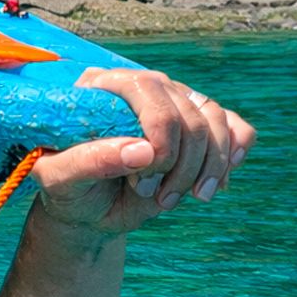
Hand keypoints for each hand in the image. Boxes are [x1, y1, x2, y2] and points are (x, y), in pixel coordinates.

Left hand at [32, 67, 256, 236]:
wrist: (88, 209)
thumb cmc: (67, 189)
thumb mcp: (59, 179)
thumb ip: (89, 161)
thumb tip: (144, 151)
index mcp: (102, 86)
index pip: (148, 91)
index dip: (159, 136)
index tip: (142, 180)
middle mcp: (143, 87)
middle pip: (187, 113)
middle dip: (180, 164)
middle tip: (153, 197)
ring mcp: (175, 104)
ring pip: (215, 122)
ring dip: (207, 168)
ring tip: (173, 200)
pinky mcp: (199, 126)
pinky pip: (237, 129)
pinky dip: (232, 158)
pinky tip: (214, 184)